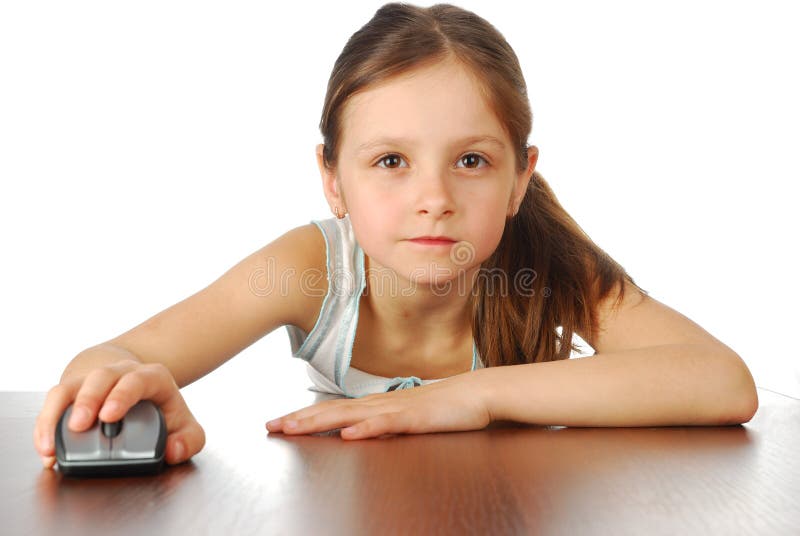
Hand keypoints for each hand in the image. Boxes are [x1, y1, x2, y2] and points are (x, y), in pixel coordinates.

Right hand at [33, 359, 205, 468]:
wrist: (141, 392)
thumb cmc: (161, 411)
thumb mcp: (185, 425)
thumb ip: (189, 440)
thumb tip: (173, 451)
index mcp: (150, 378)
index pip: (137, 379)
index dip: (122, 395)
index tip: (109, 416)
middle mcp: (119, 374)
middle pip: (100, 377)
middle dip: (87, 401)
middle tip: (78, 427)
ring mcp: (93, 381)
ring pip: (69, 387)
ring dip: (55, 414)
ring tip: (50, 445)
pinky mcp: (72, 393)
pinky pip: (54, 402)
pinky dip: (46, 425)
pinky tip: (46, 448)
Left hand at [266, 372, 491, 439]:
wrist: (477, 394)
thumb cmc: (444, 407)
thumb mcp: (406, 418)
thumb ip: (383, 423)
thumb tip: (359, 431)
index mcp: (377, 404)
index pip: (333, 409)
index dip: (304, 415)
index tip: (279, 422)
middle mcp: (380, 403)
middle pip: (333, 410)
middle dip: (300, 419)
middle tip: (271, 426)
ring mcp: (396, 409)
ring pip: (351, 416)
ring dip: (320, 422)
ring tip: (294, 428)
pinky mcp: (415, 419)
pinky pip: (386, 424)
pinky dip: (365, 429)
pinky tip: (347, 434)